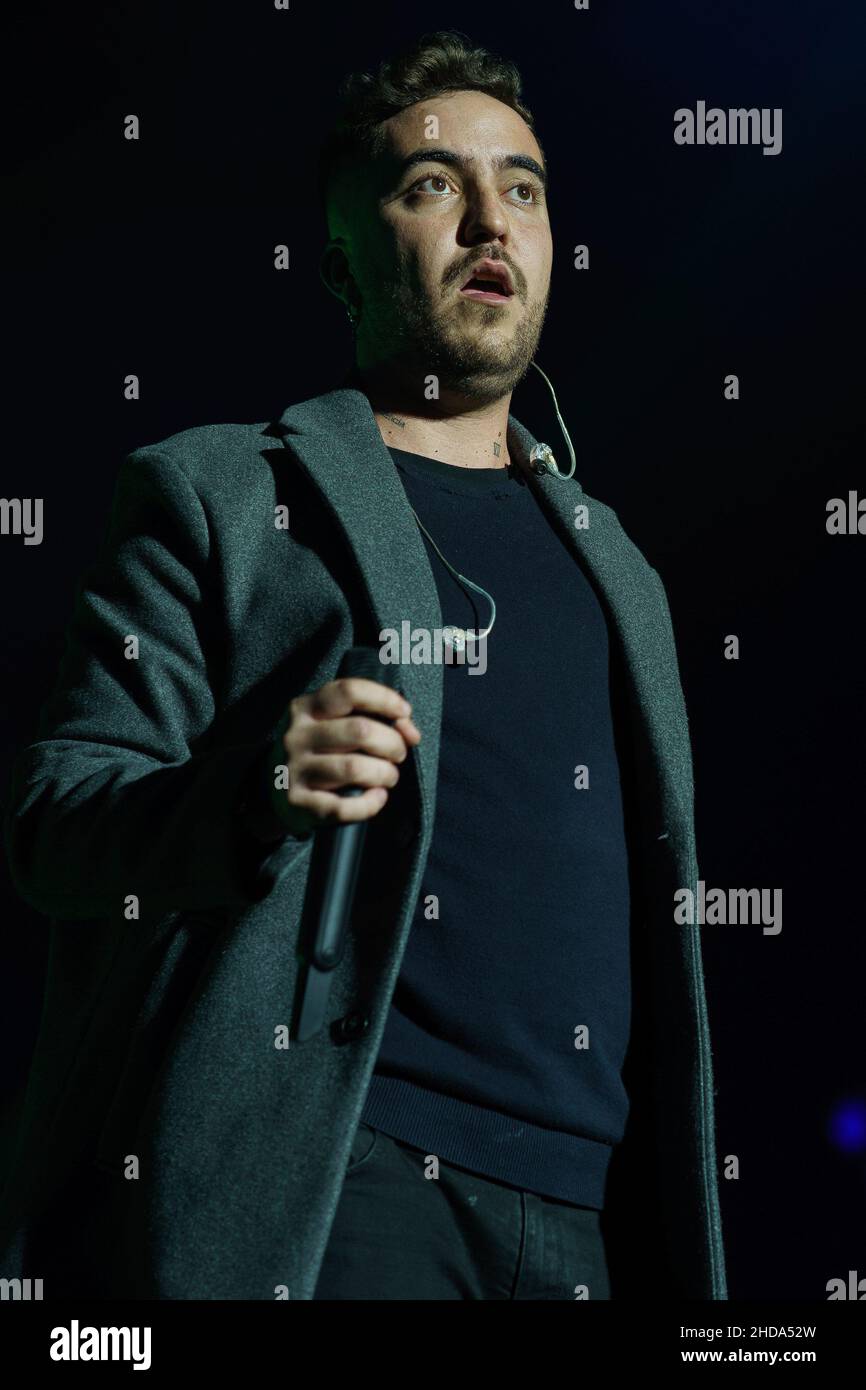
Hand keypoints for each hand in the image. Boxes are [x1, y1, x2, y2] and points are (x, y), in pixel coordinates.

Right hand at [268, 677, 420, 835]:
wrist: (273, 788)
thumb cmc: (320, 751)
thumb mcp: (337, 725)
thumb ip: (376, 720)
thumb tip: (410, 732)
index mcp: (306, 708)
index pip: (349, 692)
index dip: (384, 699)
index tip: (404, 712)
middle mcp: (297, 735)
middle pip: (359, 731)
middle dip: (392, 743)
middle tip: (398, 754)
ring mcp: (295, 769)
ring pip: (355, 768)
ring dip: (385, 774)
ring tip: (388, 776)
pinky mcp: (298, 802)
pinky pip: (343, 806)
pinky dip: (370, 804)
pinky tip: (377, 797)